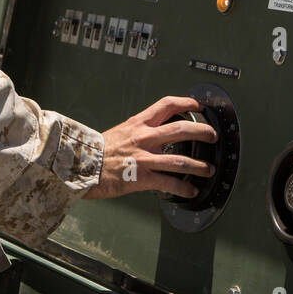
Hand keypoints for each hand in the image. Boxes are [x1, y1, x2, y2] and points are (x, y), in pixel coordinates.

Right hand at [83, 96, 217, 199]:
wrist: (80, 165)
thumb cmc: (96, 151)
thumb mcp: (119, 132)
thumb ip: (137, 132)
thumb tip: (152, 135)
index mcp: (138, 124)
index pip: (166, 105)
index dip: (186, 102)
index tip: (197, 105)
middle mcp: (144, 138)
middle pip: (181, 129)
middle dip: (202, 131)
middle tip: (212, 135)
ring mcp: (144, 158)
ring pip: (180, 160)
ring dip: (199, 165)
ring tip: (209, 169)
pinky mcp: (142, 177)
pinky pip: (168, 183)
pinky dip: (183, 188)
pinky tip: (190, 191)